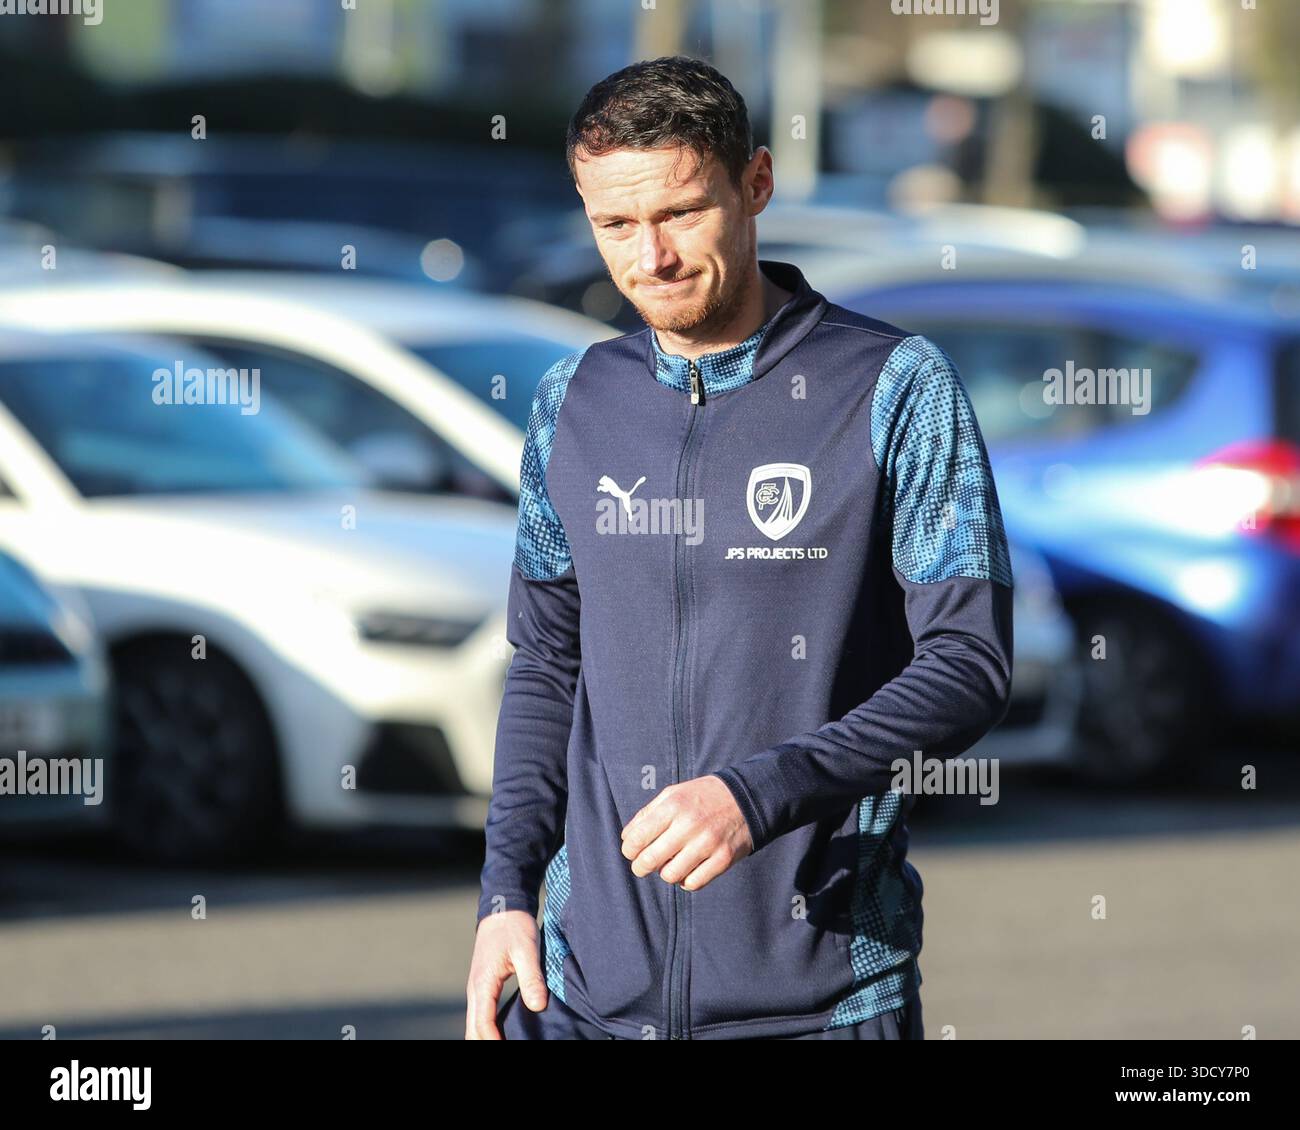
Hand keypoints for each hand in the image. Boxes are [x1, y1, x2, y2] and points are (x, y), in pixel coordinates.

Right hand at [465, 909, 547, 1039]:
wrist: (502, 906)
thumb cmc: (514, 926)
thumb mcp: (527, 950)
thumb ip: (532, 978)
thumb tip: (537, 1006)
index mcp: (483, 982)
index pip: (483, 1023)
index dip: (494, 1042)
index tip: (509, 1049)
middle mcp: (475, 988)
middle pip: (472, 1029)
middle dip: (485, 1043)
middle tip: (506, 1047)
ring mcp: (476, 987)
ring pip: (473, 1023)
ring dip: (484, 1037)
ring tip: (502, 1043)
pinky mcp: (482, 984)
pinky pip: (479, 1014)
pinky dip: (485, 1028)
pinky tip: (499, 1035)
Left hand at [620, 774, 753, 890]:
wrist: (745, 797)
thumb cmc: (702, 797)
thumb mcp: (673, 794)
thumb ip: (647, 813)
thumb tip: (627, 838)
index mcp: (673, 806)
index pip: (636, 838)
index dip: (629, 850)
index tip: (632, 851)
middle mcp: (689, 825)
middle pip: (649, 860)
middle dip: (640, 867)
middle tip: (642, 866)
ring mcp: (707, 844)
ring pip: (670, 875)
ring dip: (666, 873)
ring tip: (670, 864)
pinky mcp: (723, 859)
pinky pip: (693, 884)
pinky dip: (686, 881)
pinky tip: (688, 869)